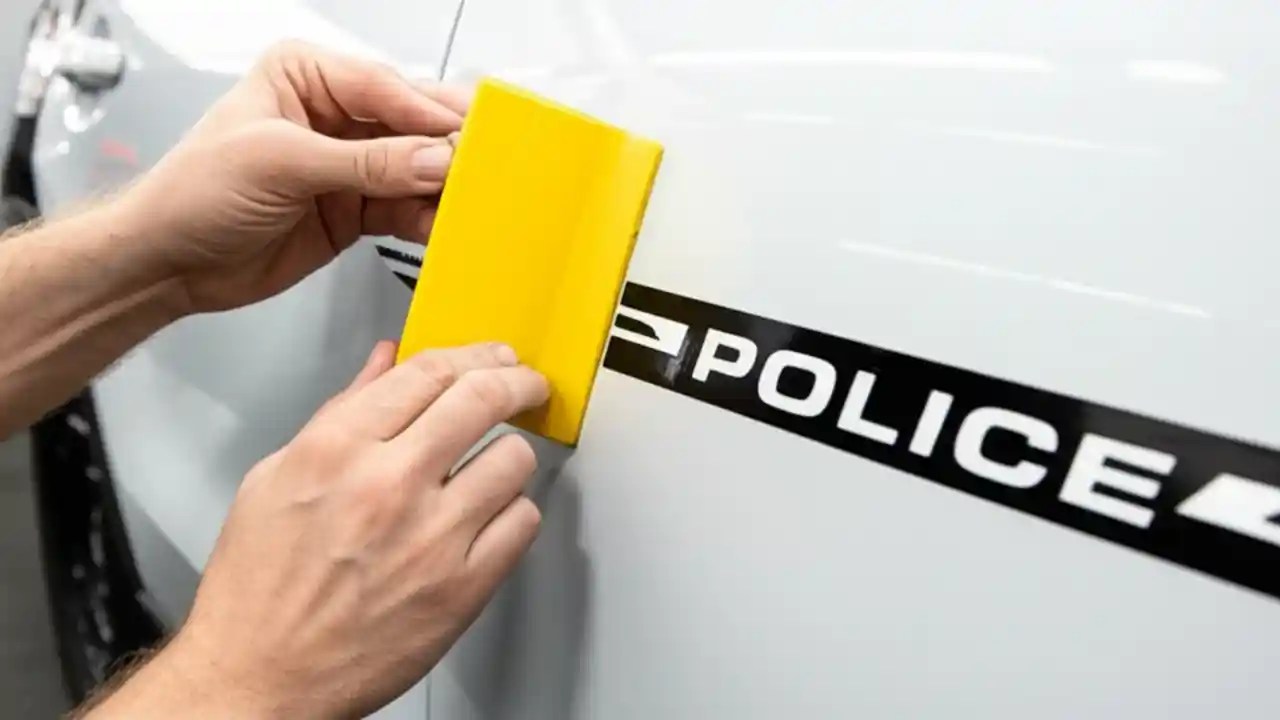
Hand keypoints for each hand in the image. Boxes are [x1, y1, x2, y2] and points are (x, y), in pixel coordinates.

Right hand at [91, 342, 547, 717]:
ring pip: (514, 459)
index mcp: (337, 449)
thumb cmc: (259, 588)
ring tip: (492, 467)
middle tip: (524, 385)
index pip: (429, 370)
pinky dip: (514, 513)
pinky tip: (490, 517)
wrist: (258, 677)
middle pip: (482, 399)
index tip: (492, 357)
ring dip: (510, 455)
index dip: (473, 353)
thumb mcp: (276, 477)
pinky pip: (522, 523)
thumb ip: (341, 412)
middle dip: (516, 381)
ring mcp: (430, 536)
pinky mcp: (461, 587)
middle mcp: (388, 484)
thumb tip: (386, 365)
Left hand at [119, 41, 467, 312]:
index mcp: (307, 75)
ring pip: (416, 169)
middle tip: (489, 166)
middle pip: (410, 124)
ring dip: (445, 187)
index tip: (468, 139)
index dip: (429, 115)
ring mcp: (349, 164)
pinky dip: (429, 219)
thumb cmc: (194, 193)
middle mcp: (334, 114)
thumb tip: (435, 160)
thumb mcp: (280, 165)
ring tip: (477, 201)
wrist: (168, 263)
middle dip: (448, 146)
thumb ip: (366, 164)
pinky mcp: (355, 209)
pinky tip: (448, 226)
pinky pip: (406, 208)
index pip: (385, 87)